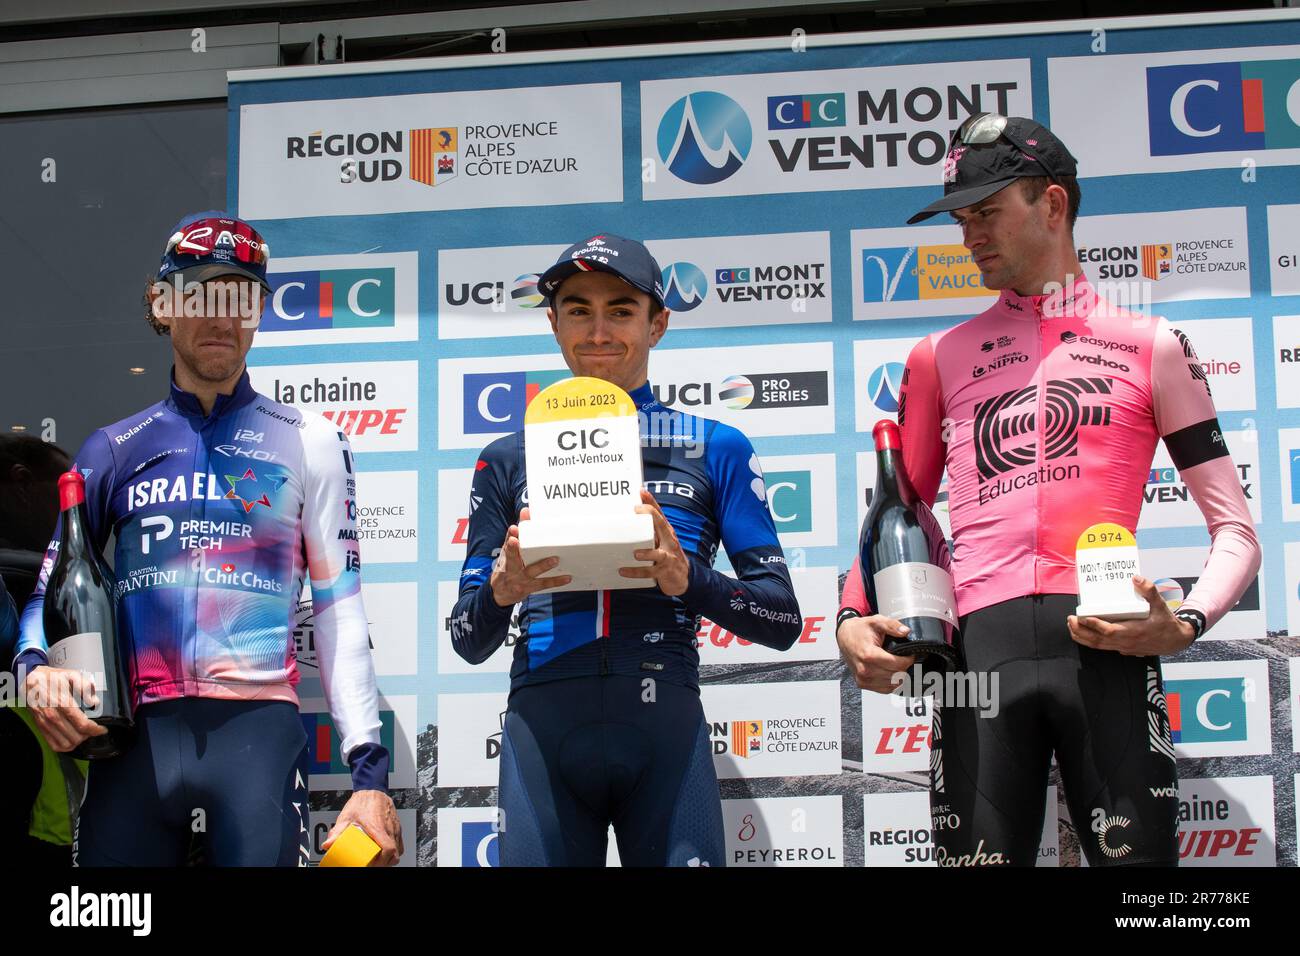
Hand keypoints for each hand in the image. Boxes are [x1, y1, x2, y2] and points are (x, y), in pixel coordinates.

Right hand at [23, 666, 108, 751]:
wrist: (30, 680)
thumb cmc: (52, 678)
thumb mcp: (72, 675)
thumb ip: (85, 686)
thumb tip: (94, 701)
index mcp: (62, 702)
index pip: (82, 724)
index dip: (95, 729)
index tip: (102, 729)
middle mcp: (53, 715)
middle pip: (75, 736)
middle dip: (88, 735)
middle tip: (93, 729)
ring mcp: (45, 723)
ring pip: (66, 743)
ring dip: (78, 741)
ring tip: (84, 734)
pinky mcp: (41, 727)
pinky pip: (53, 744)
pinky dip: (65, 746)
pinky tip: (72, 739)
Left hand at [323, 790, 403, 865]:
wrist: (372, 789)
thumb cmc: (362, 802)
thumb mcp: (346, 817)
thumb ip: (337, 832)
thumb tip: (328, 845)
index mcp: (378, 827)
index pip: (388, 849)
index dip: (382, 861)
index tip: (373, 864)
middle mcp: (389, 828)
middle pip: (395, 853)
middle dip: (385, 862)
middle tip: (374, 863)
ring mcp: (394, 827)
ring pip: (398, 849)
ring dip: (390, 857)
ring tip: (379, 858)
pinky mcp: (396, 826)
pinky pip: (399, 842)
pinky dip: (394, 849)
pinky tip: (384, 849)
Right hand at [489, 506, 570, 606]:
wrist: (500, 593)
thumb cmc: (507, 567)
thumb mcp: (508, 551)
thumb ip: (518, 533)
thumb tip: (526, 511)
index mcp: (506, 556)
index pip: (507, 544)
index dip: (510, 537)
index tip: (513, 529)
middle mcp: (511, 567)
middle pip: (512, 558)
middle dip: (514, 549)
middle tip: (517, 540)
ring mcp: (520, 579)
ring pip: (531, 571)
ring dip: (543, 565)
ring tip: (555, 559)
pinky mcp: (530, 587)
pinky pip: (544, 584)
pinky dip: (556, 581)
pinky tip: (567, 577)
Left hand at [618, 490, 690, 595]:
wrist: (683, 578)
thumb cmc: (668, 556)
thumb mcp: (663, 541)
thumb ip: (651, 529)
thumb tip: (635, 517)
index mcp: (667, 532)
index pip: (660, 514)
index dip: (651, 502)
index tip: (641, 491)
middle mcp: (669, 541)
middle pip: (662, 525)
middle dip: (651, 516)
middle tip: (637, 509)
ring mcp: (668, 557)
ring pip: (657, 553)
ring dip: (647, 552)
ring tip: (636, 553)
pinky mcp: (663, 572)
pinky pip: (649, 572)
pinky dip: (635, 572)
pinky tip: (623, 570)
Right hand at [836, 615, 915, 693]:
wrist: (844, 636)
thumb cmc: (858, 630)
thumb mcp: (876, 622)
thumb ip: (892, 626)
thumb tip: (905, 631)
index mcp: (869, 655)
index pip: (898, 665)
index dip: (909, 659)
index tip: (910, 654)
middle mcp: (865, 670)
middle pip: (897, 675)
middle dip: (904, 666)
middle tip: (902, 657)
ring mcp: (863, 679)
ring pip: (893, 684)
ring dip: (898, 675)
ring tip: (895, 663)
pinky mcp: (862, 684)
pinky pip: (885, 689)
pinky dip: (891, 682)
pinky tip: (889, 671)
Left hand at [1067, 575, 1195, 656]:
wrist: (1176, 640)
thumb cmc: (1167, 622)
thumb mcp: (1161, 605)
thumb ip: (1149, 591)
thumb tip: (1136, 578)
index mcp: (1134, 632)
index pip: (1109, 631)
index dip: (1094, 625)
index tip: (1082, 616)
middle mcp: (1126, 642)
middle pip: (1098, 640)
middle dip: (1082, 631)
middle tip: (1070, 619)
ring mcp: (1124, 647)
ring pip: (1099, 646)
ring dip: (1083, 637)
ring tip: (1071, 626)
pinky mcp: (1123, 649)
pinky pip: (1103, 647)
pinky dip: (1090, 641)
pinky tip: (1083, 634)